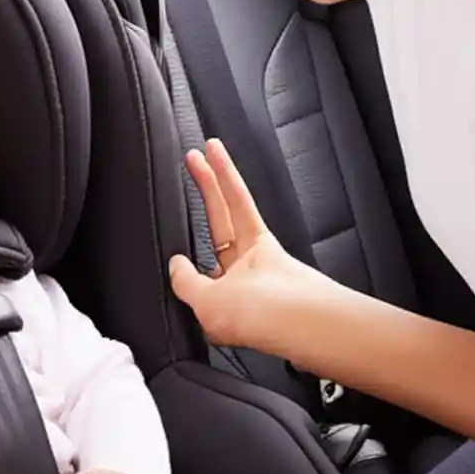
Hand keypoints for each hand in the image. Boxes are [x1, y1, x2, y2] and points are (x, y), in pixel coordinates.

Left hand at [169, 139, 338, 353]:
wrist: (298, 317)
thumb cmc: (258, 321)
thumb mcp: (205, 306)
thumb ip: (187, 284)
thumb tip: (176, 265)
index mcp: (222, 302)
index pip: (199, 276)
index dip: (185, 261)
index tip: (176, 252)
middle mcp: (240, 280)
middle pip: (213, 232)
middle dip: (198, 204)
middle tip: (188, 170)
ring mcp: (255, 258)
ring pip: (228, 211)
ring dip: (213, 180)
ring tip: (199, 152)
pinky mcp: (266, 240)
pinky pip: (243, 203)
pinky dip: (228, 179)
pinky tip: (214, 158)